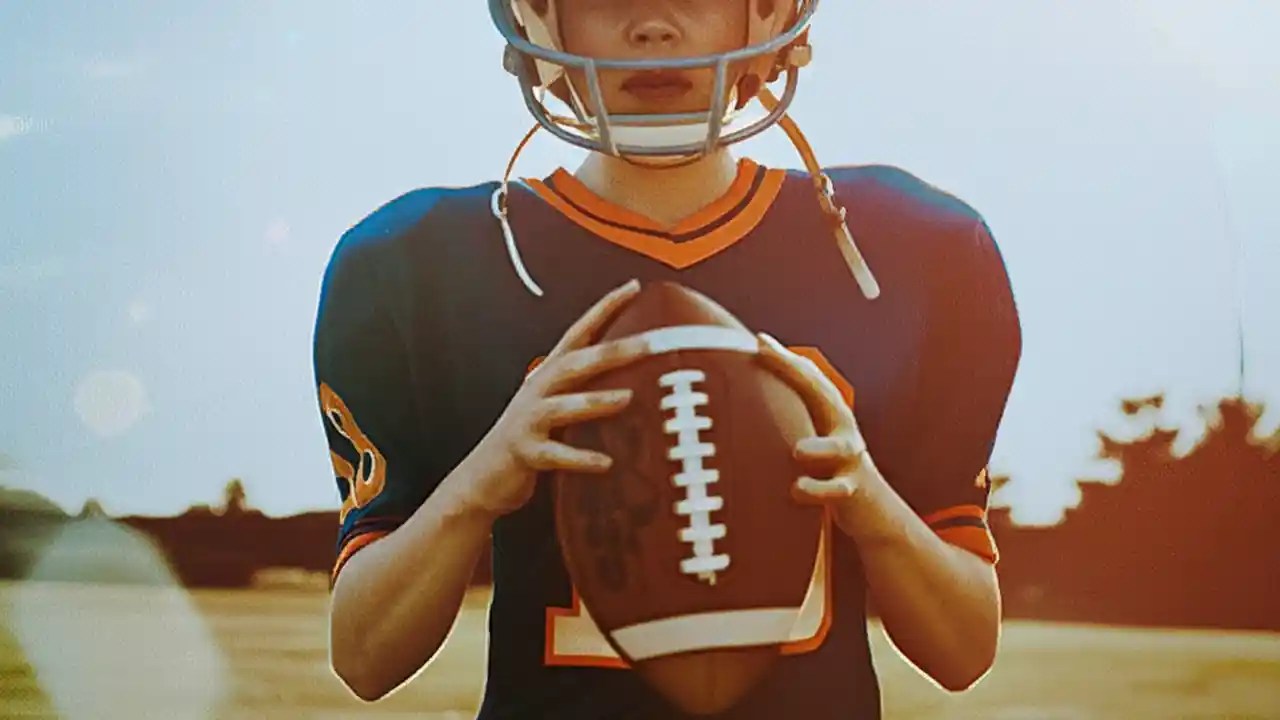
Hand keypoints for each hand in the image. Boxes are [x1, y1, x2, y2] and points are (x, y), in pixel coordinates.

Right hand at [460, 279, 652, 517]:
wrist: (484, 476)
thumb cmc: (531, 437)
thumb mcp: (558, 405)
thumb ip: (589, 390)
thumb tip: (643, 383)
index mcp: (549, 374)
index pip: (579, 332)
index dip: (605, 308)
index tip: (634, 287)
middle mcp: (538, 390)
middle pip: (575, 362)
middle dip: (613, 351)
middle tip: (651, 343)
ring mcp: (528, 421)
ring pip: (562, 406)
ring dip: (595, 402)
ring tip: (628, 398)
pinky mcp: (526, 453)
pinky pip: (556, 455)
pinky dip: (581, 459)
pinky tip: (605, 462)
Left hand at [755, 332, 874, 533]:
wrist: (873, 514)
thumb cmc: (828, 474)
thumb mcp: (809, 446)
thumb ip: (783, 427)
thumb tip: (737, 407)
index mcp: (829, 417)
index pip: (808, 380)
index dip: (784, 359)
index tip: (758, 341)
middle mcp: (843, 430)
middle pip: (824, 393)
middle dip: (795, 372)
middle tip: (765, 353)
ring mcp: (851, 461)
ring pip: (840, 447)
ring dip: (818, 445)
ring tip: (796, 450)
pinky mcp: (852, 491)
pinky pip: (837, 490)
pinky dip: (817, 490)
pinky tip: (796, 489)